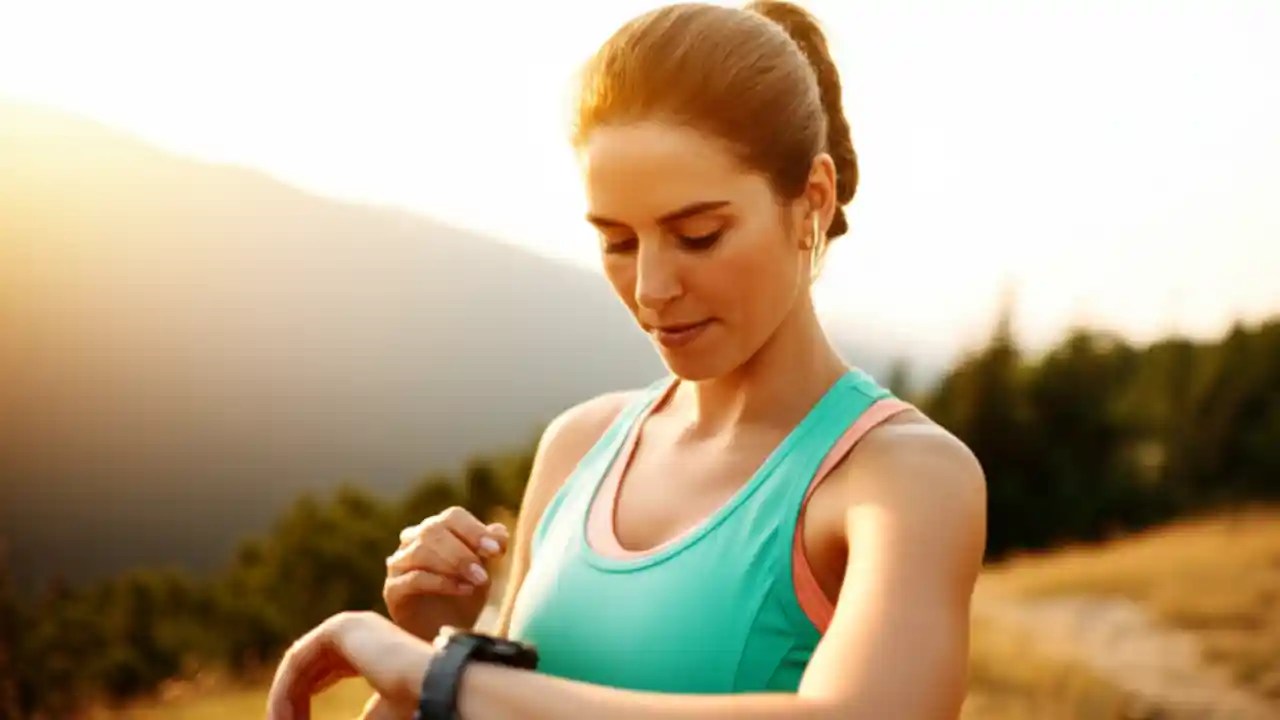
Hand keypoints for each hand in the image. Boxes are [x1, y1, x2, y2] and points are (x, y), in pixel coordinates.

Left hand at [266, 611, 433, 719]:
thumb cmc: (412, 704)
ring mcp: (348, 624)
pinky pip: (298, 659)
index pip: (329, 667)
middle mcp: (358, 630)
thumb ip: (358, 719)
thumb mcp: (374, 716)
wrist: (431, 684)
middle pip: (310, 664)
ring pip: (301, 663)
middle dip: (293, 698)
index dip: (308, 695)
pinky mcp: (337, 627)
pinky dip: (285, 689)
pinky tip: (282, 715)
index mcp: (370, 645)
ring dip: (285, 698)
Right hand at [385, 506, 508, 638]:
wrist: (444, 633)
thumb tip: (500, 532)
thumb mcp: (485, 570)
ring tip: (476, 583)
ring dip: (453, 565)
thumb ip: (491, 549)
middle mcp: (413, 541)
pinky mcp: (392, 589)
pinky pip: (413, 578)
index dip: (475, 530)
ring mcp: (399, 564)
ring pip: (420, 551)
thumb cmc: (465, 596)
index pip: (453, 516)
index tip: (496, 551)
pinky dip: (441, 583)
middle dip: (463, 552)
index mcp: (438, 529)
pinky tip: (462, 591)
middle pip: (433, 530)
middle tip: (484, 575)